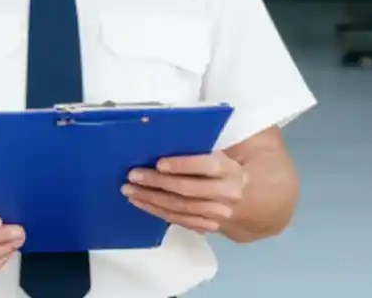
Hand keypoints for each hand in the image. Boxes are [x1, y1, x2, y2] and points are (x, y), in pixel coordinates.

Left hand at [120, 152, 247, 234]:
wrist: (241, 198)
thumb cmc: (218, 170)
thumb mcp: (215, 156)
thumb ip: (194, 152)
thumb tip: (156, 145)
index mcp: (229, 169)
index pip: (206, 166)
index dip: (182, 165)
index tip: (158, 163)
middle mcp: (227, 193)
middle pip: (188, 190)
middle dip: (157, 183)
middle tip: (132, 176)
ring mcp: (219, 214)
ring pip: (181, 208)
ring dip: (152, 200)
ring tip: (130, 191)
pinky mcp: (209, 227)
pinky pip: (179, 220)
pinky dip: (157, 212)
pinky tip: (141, 203)